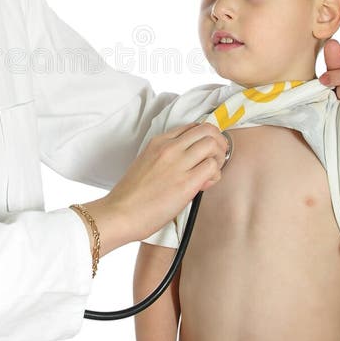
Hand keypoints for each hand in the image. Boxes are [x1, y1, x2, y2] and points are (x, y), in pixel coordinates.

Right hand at [102, 122, 227, 247]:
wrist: (119, 213)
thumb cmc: (130, 196)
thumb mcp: (146, 164)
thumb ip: (167, 158)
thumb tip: (188, 164)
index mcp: (158, 142)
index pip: (193, 127)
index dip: (205, 138)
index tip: (205, 152)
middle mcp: (169, 148)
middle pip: (207, 129)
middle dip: (219, 142)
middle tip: (216, 159)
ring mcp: (178, 163)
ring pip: (213, 144)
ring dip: (220, 157)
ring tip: (211, 173)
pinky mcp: (186, 183)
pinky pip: (212, 167)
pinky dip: (215, 174)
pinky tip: (205, 185)